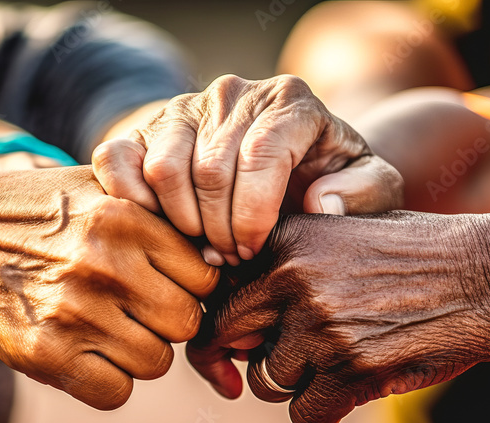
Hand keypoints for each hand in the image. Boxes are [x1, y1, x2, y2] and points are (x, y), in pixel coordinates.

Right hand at [0, 162, 217, 409]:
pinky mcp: (43, 356)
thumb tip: (217, 248)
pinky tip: (86, 353)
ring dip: (137, 350)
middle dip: (167, 318)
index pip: (204, 274)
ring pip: (156, 360)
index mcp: (123, 216)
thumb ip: (153, 206)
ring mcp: (73, 312)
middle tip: (135, 307)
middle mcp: (104, 263)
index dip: (188, 281)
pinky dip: (107, 381)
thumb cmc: (22, 208)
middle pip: (186, 321)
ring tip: (105, 326)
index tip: (163, 281)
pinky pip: (115, 392)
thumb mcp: (89, 183)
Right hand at [92, 74, 403, 265]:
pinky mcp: (148, 126)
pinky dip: (133, 202)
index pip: (261, 154)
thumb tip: (322, 203)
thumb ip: (365, 192)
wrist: (290, 167)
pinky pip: (119, 158)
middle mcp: (236, 93)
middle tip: (232, 262)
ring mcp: (187, 106)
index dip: (254, 214)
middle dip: (220, 230)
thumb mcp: (370, 188)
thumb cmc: (331, 182)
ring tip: (206, 251)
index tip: (255, 252)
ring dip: (182, 224)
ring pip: (165, 167)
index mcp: (290, 101)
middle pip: (211, 169)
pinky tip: (163, 231)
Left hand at [187, 211, 489, 422]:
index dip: (215, 334)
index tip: (229, 357)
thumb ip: (282, 267)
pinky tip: (349, 396)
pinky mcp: (353, 368)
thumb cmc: (414, 256)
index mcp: (284, 241)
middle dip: (240, 363)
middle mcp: (293, 278)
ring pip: (269, 382)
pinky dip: (323, 415)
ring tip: (341, 363)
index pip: (217, 298)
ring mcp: (322, 324)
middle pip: (226, 340)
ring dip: (299, 385)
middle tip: (258, 377)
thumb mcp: (340, 234)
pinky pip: (304, 416)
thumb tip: (228, 328)